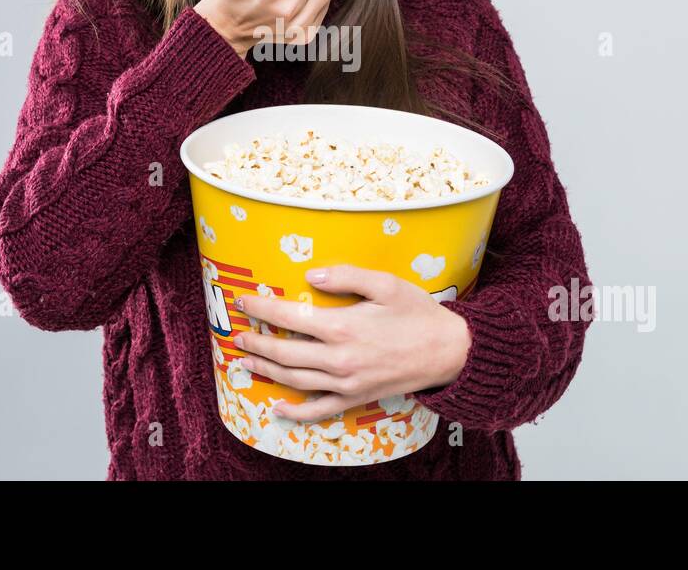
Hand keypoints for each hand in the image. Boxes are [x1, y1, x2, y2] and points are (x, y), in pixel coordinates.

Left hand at [232, 264, 470, 422]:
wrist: (449, 351)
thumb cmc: (418, 313)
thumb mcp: (385, 284)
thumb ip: (346, 276)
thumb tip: (311, 274)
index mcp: (343, 326)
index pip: (290, 316)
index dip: (262, 308)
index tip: (244, 301)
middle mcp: (340, 358)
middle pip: (284, 353)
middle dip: (256, 343)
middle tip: (238, 334)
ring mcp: (347, 382)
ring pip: (295, 380)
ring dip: (265, 372)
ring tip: (245, 362)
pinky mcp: (356, 398)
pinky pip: (319, 410)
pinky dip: (295, 412)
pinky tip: (277, 408)